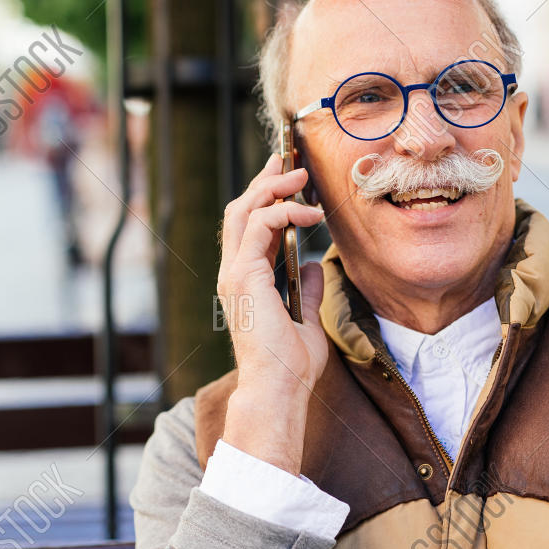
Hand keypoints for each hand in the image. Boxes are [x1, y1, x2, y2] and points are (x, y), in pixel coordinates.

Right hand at [217, 153, 327, 475]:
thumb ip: (305, 289)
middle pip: (241, 209)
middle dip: (266, 180)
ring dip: (273, 187)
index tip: (290, 177)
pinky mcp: (244, 276)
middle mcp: (234, 273)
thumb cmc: (291, 364)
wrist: (278, 389)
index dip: (267, 196)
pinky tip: (310, 214)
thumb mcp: (305, 317)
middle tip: (291, 159)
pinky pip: (260, 225)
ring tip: (301, 174)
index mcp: (246, 281)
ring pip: (244, 210)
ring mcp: (235, 274)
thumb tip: (314, 265)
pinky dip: (284, 211)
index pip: (249, 226)